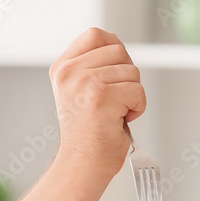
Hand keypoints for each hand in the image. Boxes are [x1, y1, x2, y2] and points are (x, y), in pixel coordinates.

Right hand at [49, 28, 145, 179]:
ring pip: (131, 71)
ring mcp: (84, 83)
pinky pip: (137, 91)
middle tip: (115, 100)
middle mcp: (69, 73)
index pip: (96, 35)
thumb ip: (92, 66)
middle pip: (118, 50)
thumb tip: (118, 48)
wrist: (82, 165)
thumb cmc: (87, 134)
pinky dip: (137, 108)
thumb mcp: (79, 91)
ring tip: (116, 113)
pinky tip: (120, 121)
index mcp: (62, 68)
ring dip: (132, 95)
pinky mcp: (101, 97)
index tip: (115, 73)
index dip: (114, 50)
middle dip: (126, 76)